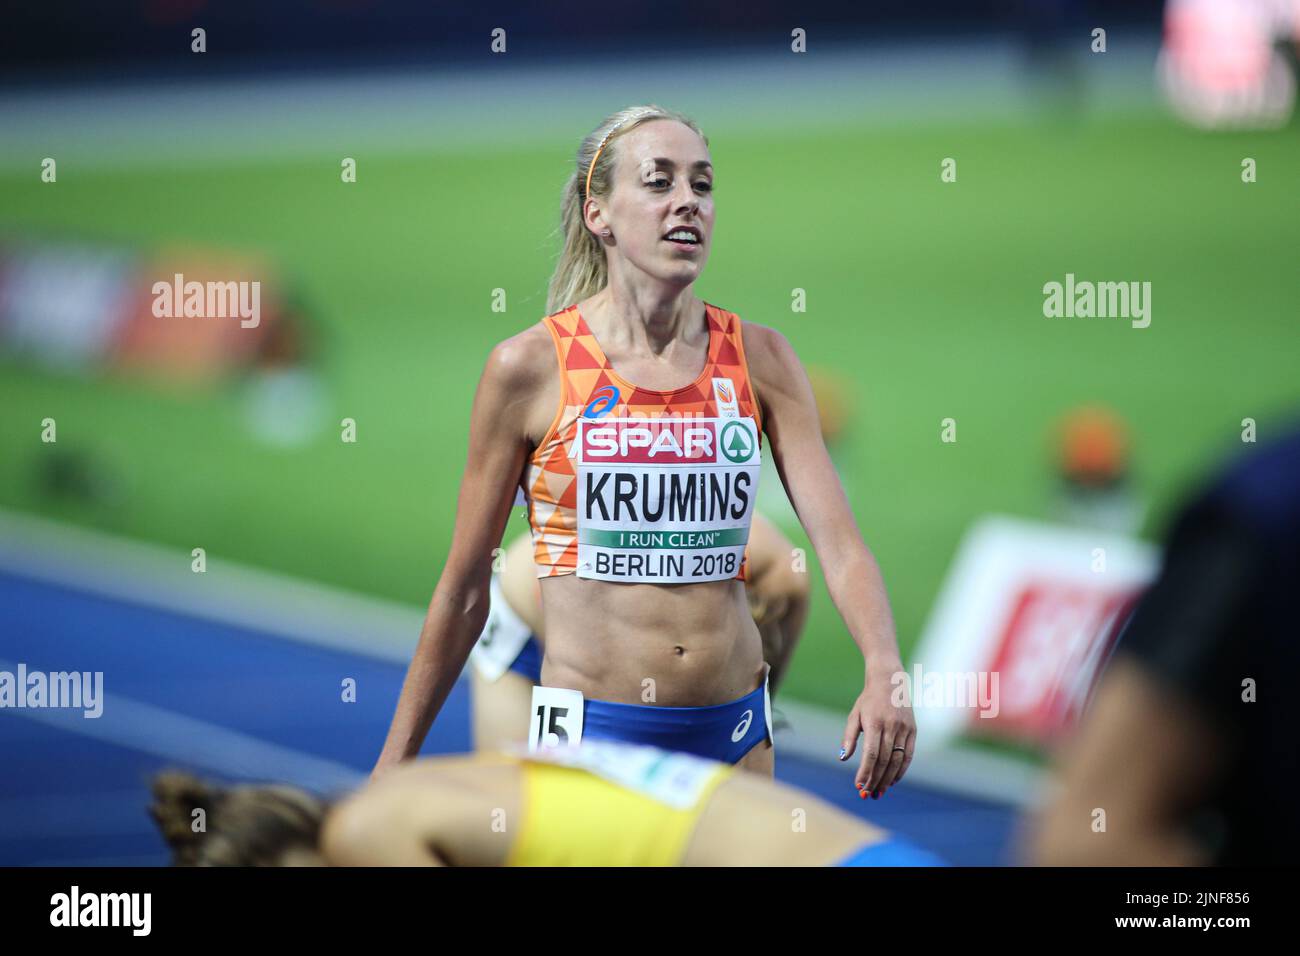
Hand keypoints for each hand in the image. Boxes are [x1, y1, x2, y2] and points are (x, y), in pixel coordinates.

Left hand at [839, 663, 914, 798]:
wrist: (890, 682)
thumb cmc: (868, 701)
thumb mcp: (854, 715)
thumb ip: (848, 737)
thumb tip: (843, 759)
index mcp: (874, 722)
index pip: (871, 753)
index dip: (865, 771)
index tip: (858, 785)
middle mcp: (891, 726)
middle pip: (884, 760)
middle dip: (875, 779)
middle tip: (867, 794)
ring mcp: (904, 729)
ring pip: (897, 760)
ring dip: (888, 779)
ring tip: (878, 792)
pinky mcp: (913, 730)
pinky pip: (909, 755)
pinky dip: (901, 770)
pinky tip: (892, 781)